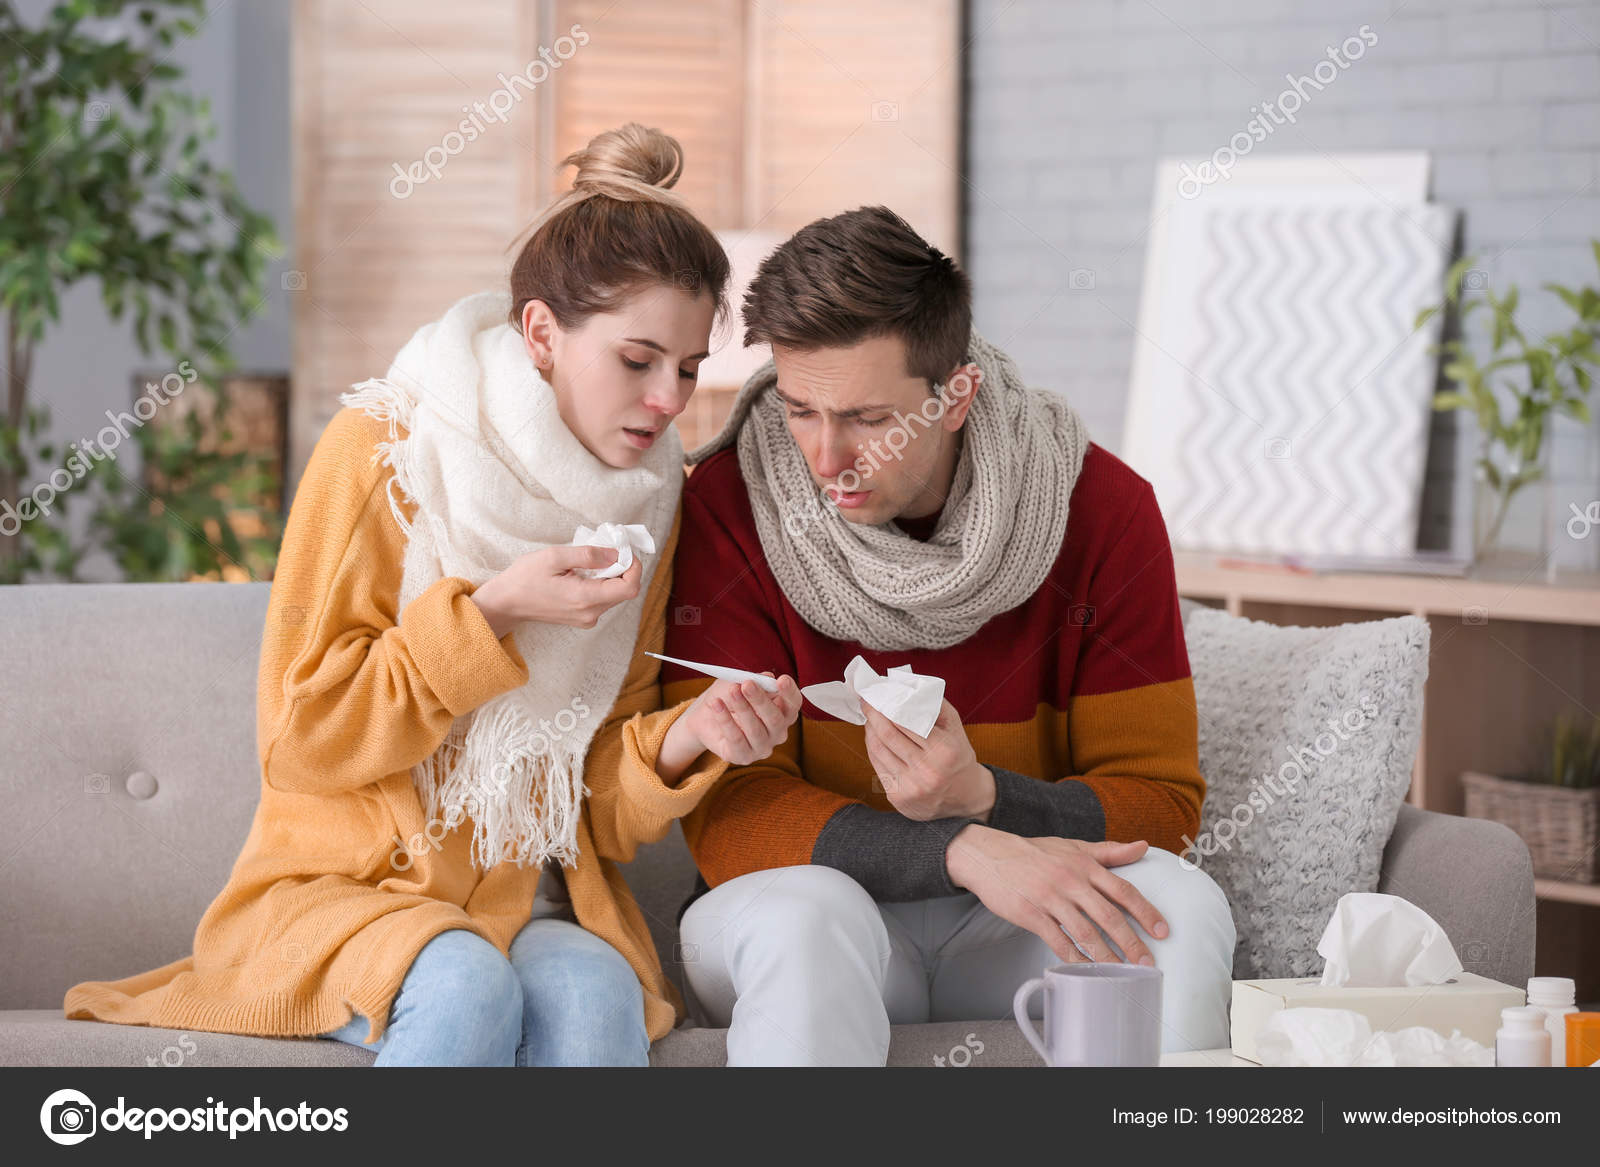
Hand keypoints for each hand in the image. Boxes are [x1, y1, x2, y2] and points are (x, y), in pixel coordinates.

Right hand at [470, 546, 642, 637]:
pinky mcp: (582, 618)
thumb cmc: (525, 578)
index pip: (630, 588)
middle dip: (621, 567)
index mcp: (585, 598)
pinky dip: (600, 583)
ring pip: (614, 594)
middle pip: (624, 590)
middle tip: (604, 550)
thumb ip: (588, 555)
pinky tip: (581, 574)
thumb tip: (615, 554)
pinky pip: (602, 599)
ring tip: (587, 562)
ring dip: (609, 575)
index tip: (622, 551)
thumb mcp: (554, 556)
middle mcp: (590, 614)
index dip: (633, 567)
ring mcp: (587, 619)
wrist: (506, 602)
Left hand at [657, 673, 802, 780]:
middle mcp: (777, 733)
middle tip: (747, 684)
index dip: (790, 693)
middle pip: (776, 719)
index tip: (782, 680)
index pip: (793, 704)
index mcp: (783, 712)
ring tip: (731, 691)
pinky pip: (736, 739)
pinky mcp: (743, 756)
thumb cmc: (729, 697)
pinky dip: (725, 720)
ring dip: (742, 708)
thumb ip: (755, 681)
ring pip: (756, 730)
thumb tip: (767, 679)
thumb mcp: (740, 682)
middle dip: (761, 700)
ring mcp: (762, 747)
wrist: (705, 715)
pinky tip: (716, 705)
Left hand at [862, 699, 994, 820]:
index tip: (876, 694)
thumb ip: (932, 704)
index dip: (887, 706)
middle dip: (873, 715)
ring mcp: (911, 786)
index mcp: (944, 749)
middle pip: (888, 735)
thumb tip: (904, 686)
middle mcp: (927, 769)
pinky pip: (877, 765)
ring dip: (869, 730)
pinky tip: (873, 737)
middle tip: (866, 702)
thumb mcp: (954, 727)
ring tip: (869, 718)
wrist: (963, 796)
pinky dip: (872, 748)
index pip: (907, 722)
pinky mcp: (898, 797)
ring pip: (878, 750)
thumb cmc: (956, 755)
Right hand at [944, 825, 1167, 965]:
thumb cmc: (1034, 852)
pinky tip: (1085, 969)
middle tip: (1147, 963)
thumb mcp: (1073, 846)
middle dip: (1131, 942)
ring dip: (1106, 956)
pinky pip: (1057, 940)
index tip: (1162, 931)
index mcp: (1084, 864)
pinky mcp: (1030, 914)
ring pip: (1085, 932)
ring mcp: (1050, 898)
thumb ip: (1109, 851)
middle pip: (1108, 916)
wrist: (988, 855)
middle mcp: (1070, 880)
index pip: (1123, 890)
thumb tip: (1143, 846)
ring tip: (1121, 972)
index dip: (1145, 912)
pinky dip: (1073, 957)